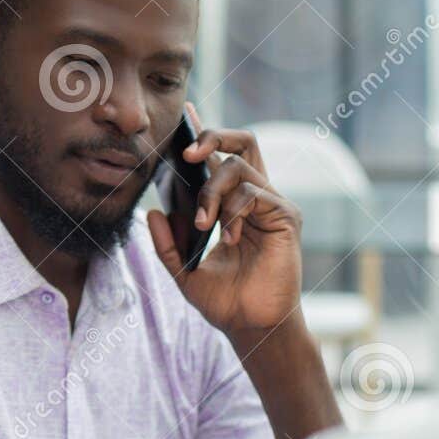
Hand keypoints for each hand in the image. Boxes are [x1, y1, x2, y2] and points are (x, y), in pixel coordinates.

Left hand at [147, 103, 303, 334]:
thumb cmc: (224, 301)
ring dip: (212, 193)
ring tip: (204, 225)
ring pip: (239, 168)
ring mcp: (273, 204)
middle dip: (213, 136)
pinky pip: (255, 193)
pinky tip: (229, 239)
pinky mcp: (286, 216)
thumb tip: (151, 213)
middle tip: (187, 151)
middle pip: (243, 141)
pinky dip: (234, 213)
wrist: (250, 327)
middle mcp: (255, 197)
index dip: (206, 132)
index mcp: (233, 204)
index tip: (186, 112)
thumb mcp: (184, 272)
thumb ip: (167, 244)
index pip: (221, 156)